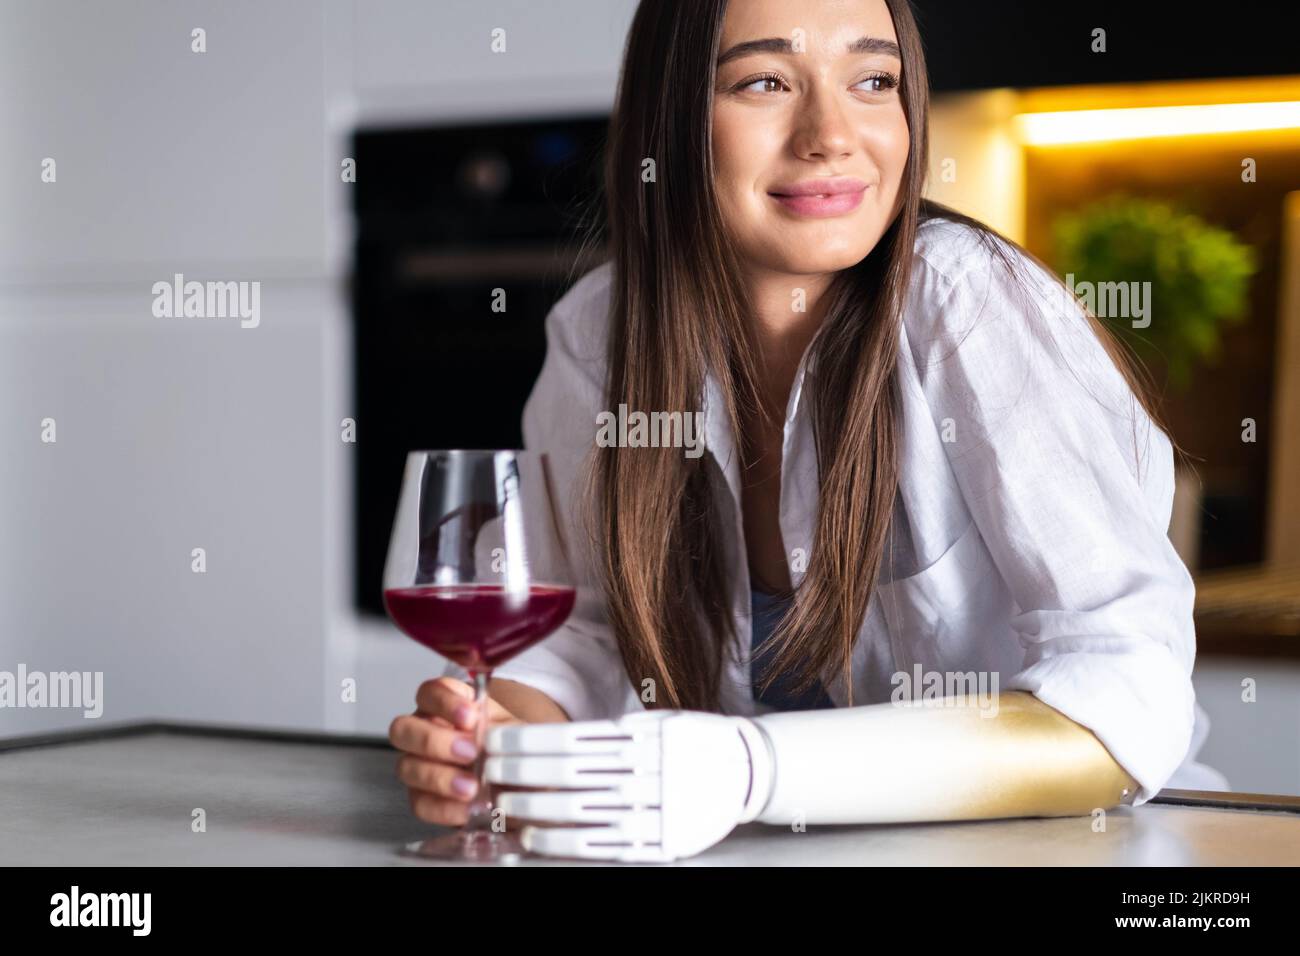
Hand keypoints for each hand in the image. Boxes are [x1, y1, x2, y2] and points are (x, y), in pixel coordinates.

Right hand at [388, 676, 524, 826]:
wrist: (521, 786)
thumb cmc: (511, 750)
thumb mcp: (514, 733)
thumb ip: (501, 730)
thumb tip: (489, 737)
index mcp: (447, 706)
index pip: (430, 692)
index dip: (445, 702)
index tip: (471, 717)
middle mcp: (424, 731)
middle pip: (403, 728)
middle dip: (435, 741)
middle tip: (470, 753)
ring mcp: (417, 765)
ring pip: (406, 767)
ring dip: (440, 777)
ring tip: (472, 787)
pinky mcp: (421, 798)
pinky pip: (420, 803)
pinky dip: (445, 807)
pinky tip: (469, 807)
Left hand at [484, 710, 773, 861]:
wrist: (745, 772)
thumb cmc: (692, 740)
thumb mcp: (655, 720)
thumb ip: (610, 732)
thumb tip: (549, 741)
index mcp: (644, 735)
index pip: (569, 738)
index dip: (526, 743)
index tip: (496, 743)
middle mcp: (647, 770)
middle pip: (567, 775)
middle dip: (519, 775)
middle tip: (488, 773)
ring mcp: (653, 808)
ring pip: (577, 813)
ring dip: (532, 811)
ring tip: (505, 806)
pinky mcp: (656, 842)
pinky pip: (597, 846)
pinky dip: (558, 843)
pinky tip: (536, 839)